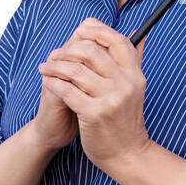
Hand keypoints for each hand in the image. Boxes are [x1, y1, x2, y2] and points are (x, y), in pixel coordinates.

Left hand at [37, 17, 150, 170]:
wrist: (127, 154)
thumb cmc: (125, 120)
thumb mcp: (135, 88)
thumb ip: (135, 60)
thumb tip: (139, 33)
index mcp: (135, 74)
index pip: (118, 41)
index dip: (98, 31)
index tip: (80, 30)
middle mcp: (125, 83)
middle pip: (93, 51)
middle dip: (68, 49)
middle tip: (55, 54)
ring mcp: (110, 99)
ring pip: (76, 70)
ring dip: (55, 66)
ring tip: (46, 68)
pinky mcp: (94, 113)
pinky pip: (68, 91)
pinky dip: (54, 83)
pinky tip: (47, 82)